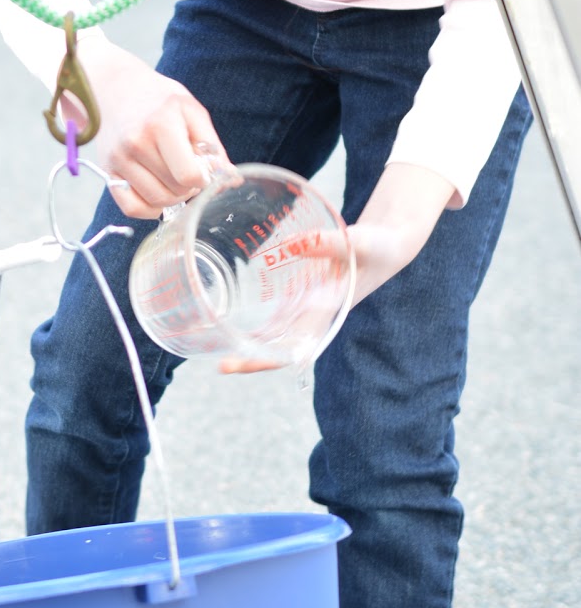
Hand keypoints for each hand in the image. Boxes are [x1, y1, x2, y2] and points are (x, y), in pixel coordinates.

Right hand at [74, 43, 233, 219]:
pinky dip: (149, 208)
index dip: (203, 179)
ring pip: (156, 202)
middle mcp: (135, 144)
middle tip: (187, 171)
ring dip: (171, 198)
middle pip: (174, 191)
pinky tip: (156, 191)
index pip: (188, 176)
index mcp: (161, 125)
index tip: (202, 170)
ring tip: (172, 178)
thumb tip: (231, 180)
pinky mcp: (107, 171)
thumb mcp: (192, 111)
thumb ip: (212, 146)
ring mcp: (118, 160)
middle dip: (188, 187)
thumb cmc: (158, 99)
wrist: (116, 89)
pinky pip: (132, 208)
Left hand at [217, 162, 456, 374]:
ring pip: (277, 333)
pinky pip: (280, 314)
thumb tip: (294, 243)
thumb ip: (329, 242)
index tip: (242, 365)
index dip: (268, 358)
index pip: (296, 347)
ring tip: (218, 344)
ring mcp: (309, 306)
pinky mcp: (306, 294)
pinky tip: (238, 322)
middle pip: (280, 346)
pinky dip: (261, 321)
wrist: (388, 245)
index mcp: (329, 312)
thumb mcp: (360, 242)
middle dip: (250, 357)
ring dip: (250, 342)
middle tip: (220, 365)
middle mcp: (316, 315)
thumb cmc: (378, 246)